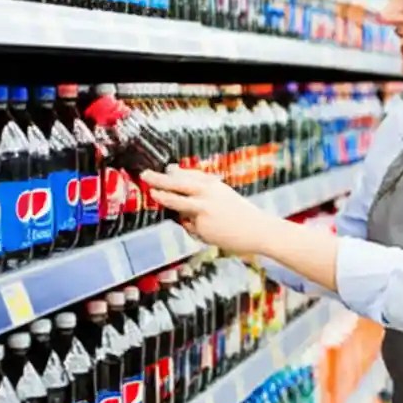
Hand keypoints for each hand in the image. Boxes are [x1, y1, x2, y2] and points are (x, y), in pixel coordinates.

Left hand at [142, 168, 277, 254]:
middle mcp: (207, 193)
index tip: (159, 170)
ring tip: (152, 192)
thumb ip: (202, 189)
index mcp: (212, 184)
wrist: (258, 230)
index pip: (187, 175)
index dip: (171, 173)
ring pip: (178, 202)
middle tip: (144, 175)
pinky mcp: (203, 226)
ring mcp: (203, 209)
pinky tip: (212, 233)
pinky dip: (194, 229)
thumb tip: (178, 180)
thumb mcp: (222, 196)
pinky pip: (190, 227)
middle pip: (177, 183)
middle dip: (159, 179)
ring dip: (163, 196)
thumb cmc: (239, 214)